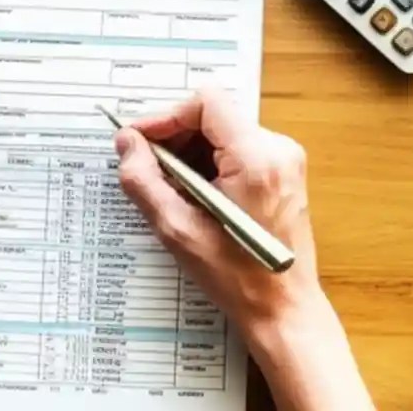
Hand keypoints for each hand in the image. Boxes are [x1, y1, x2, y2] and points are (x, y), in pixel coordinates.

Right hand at [114, 85, 318, 335]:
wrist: (283, 309)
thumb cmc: (239, 278)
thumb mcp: (177, 230)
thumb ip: (144, 180)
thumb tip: (127, 143)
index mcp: (256, 159)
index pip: (206, 102)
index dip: (166, 116)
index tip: (140, 140)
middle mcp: (277, 150)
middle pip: (213, 115)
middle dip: (175, 137)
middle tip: (148, 169)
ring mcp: (284, 160)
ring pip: (222, 132)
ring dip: (190, 153)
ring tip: (171, 189)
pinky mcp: (283, 172)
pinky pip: (237, 149)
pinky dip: (209, 164)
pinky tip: (194, 196)